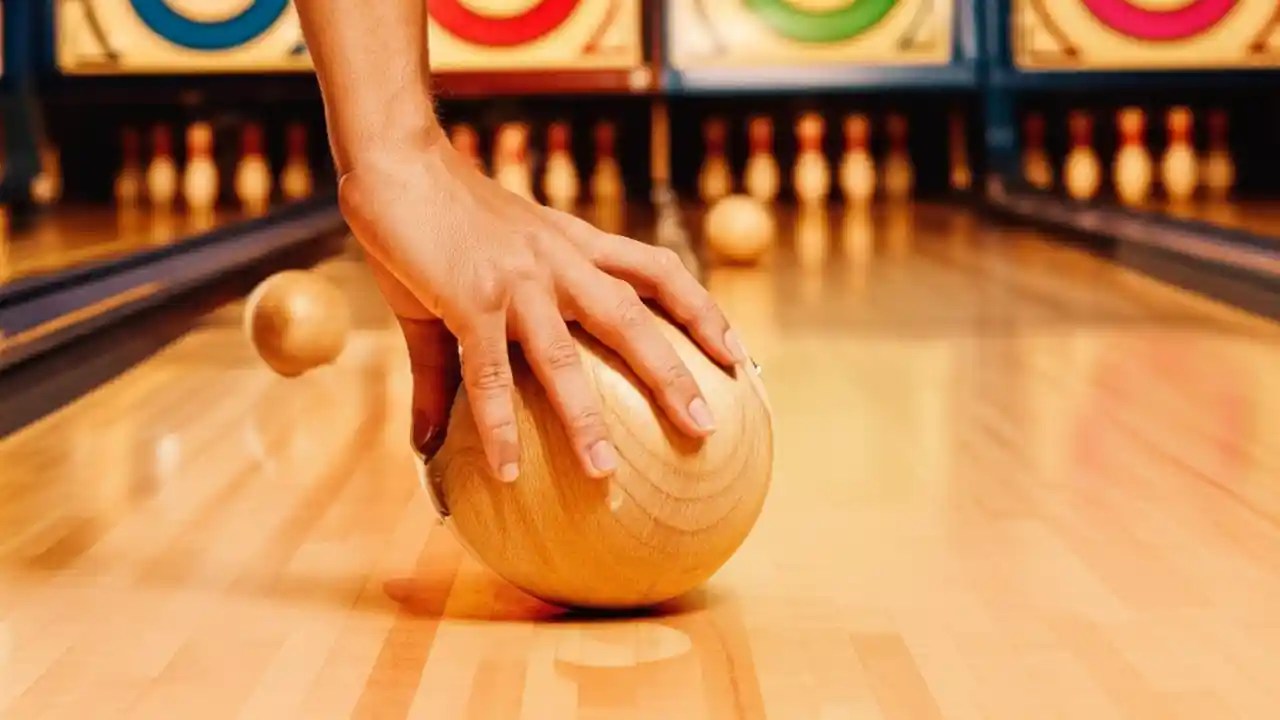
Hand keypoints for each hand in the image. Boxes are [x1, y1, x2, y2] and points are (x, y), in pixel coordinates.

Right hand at [338, 132, 747, 482]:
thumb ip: (452, 372)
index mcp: (575, 246)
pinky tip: (506, 470)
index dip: (701, 311)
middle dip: (674, 372)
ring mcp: (518, 280)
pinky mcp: (469, 297)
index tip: (735, 354)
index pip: (658, 271)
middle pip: (634, 317)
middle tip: (707, 427)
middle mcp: (559, 260)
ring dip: (585, 419)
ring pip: (566, 356)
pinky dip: (498, 423)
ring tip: (604, 474)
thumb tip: (428, 444)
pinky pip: (489, 371)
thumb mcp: (463, 285)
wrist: (396, 162)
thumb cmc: (436, 218)